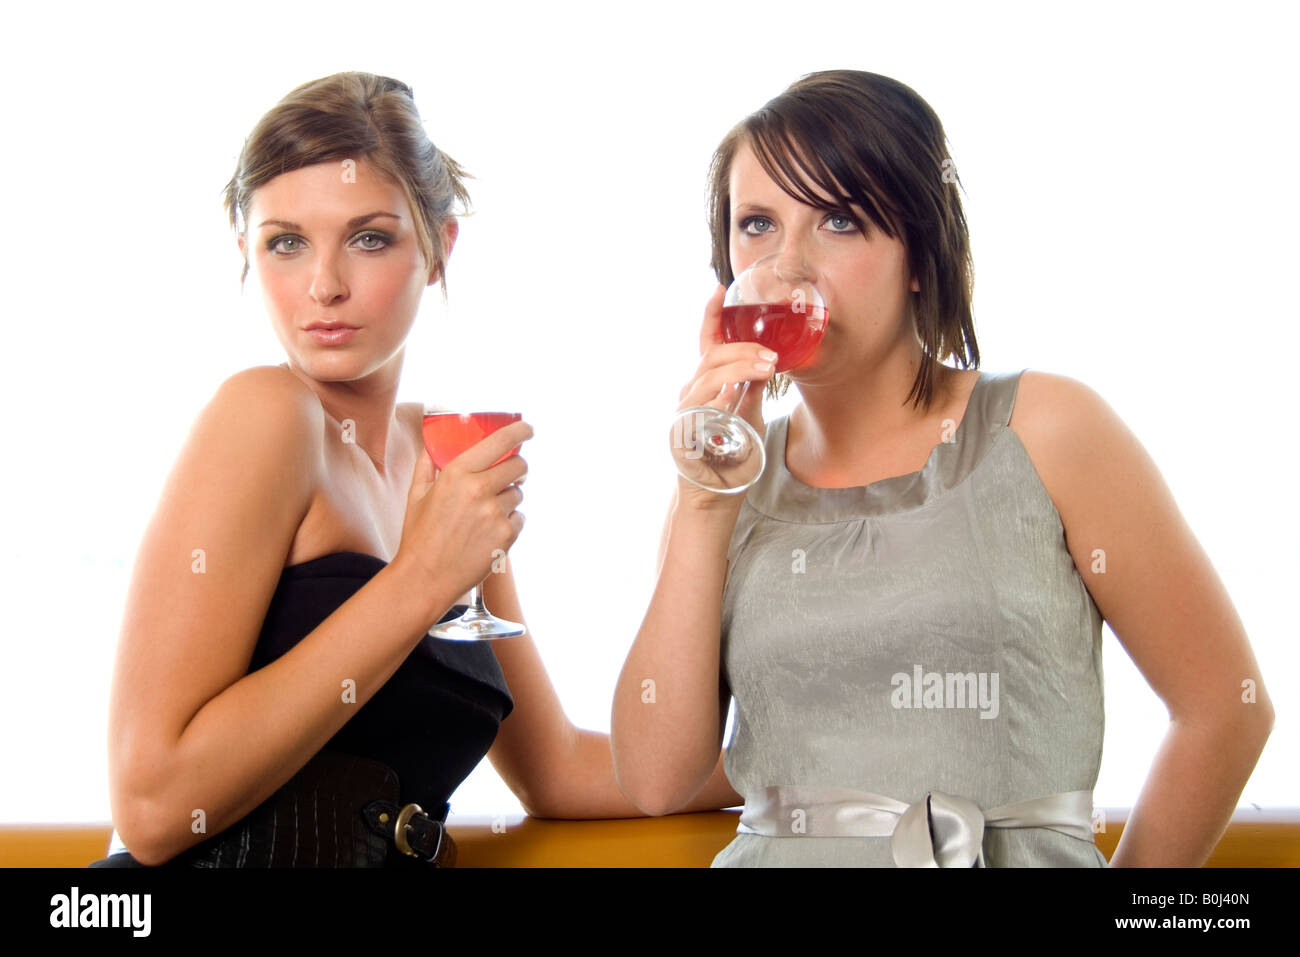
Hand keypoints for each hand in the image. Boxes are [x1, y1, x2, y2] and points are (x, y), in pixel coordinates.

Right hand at [395, 419, 531, 598]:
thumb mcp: (416, 494)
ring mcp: (495, 513)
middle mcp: (479, 489)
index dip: (520, 431)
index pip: (500, 441)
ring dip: (509, 498)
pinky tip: (488, 532)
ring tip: (485, 514)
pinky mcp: (506, 535)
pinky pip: (519, 518)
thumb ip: (427, 464)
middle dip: (517, 468)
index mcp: (457, 473)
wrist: (425, 578)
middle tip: (509, 475)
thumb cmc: (419, 536)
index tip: (528, 429)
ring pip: (518, 493)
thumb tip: (433, 445)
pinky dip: (509, 522)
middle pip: (519, 466)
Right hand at [671, 286, 774, 506]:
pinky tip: (735, 390)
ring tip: (766, 366)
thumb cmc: (728, 458)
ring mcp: (685, 411)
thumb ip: (752, 391)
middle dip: (741, 348)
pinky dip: (719, 395)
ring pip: (708, 377)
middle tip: (771, 353)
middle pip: (711, 357)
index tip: (719, 289)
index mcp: (705, 385)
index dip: (712, 316)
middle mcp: (690, 393)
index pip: (707, 345)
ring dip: (739, 367)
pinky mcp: (683, 431)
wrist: (711, 498)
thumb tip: (768, 363)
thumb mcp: (747, 417)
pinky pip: (700, 406)